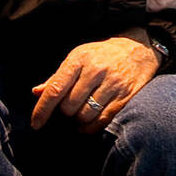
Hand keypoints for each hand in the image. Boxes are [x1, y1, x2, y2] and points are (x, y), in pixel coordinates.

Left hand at [31, 37, 159, 132]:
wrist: (139, 48)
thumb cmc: (102, 55)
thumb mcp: (79, 57)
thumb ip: (58, 77)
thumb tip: (37, 92)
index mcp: (79, 58)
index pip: (56, 89)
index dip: (43, 109)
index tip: (36, 123)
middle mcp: (96, 70)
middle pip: (69, 106)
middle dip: (66, 111)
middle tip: (71, 106)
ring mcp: (112, 83)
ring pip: (85, 115)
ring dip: (79, 120)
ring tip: (82, 112)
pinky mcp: (125, 96)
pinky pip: (102, 120)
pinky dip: (91, 127)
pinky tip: (89, 123)